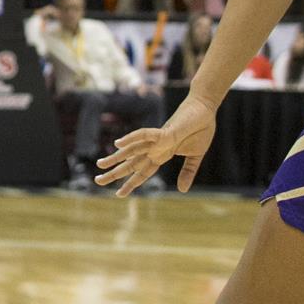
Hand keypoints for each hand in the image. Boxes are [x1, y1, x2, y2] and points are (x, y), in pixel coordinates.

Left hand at [96, 94, 216, 194]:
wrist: (205, 109)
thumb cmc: (200, 129)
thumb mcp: (195, 156)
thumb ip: (187, 172)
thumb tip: (183, 190)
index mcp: (162, 155)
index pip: (142, 172)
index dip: (131, 183)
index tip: (118, 194)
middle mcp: (155, 148)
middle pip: (132, 163)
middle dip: (115, 172)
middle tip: (97, 180)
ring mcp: (158, 139)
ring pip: (132, 150)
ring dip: (116, 157)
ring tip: (99, 164)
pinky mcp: (165, 131)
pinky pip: (145, 135)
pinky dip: (132, 138)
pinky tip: (118, 143)